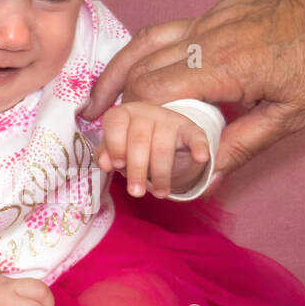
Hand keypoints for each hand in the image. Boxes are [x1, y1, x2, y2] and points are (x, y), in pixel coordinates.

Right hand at [79, 0, 304, 173]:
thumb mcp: (295, 115)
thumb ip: (244, 144)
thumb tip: (207, 177)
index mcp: (226, 66)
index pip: (154, 92)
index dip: (131, 123)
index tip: (123, 149)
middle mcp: (209, 37)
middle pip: (141, 69)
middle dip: (116, 104)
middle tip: (104, 137)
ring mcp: (211, 19)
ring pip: (146, 42)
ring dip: (117, 72)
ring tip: (95, 100)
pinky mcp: (218, 12)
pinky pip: (168, 32)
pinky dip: (144, 55)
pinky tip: (139, 73)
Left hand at [94, 101, 209, 197]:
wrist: (167, 138)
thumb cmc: (134, 146)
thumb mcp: (118, 149)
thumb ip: (107, 153)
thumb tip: (104, 163)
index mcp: (123, 114)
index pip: (115, 123)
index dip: (115, 145)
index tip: (118, 166)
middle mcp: (146, 112)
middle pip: (139, 140)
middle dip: (137, 169)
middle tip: (136, 193)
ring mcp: (169, 119)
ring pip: (162, 147)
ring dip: (160, 174)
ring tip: (159, 193)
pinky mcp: (190, 129)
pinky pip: (196, 136)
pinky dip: (199, 147)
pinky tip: (200, 158)